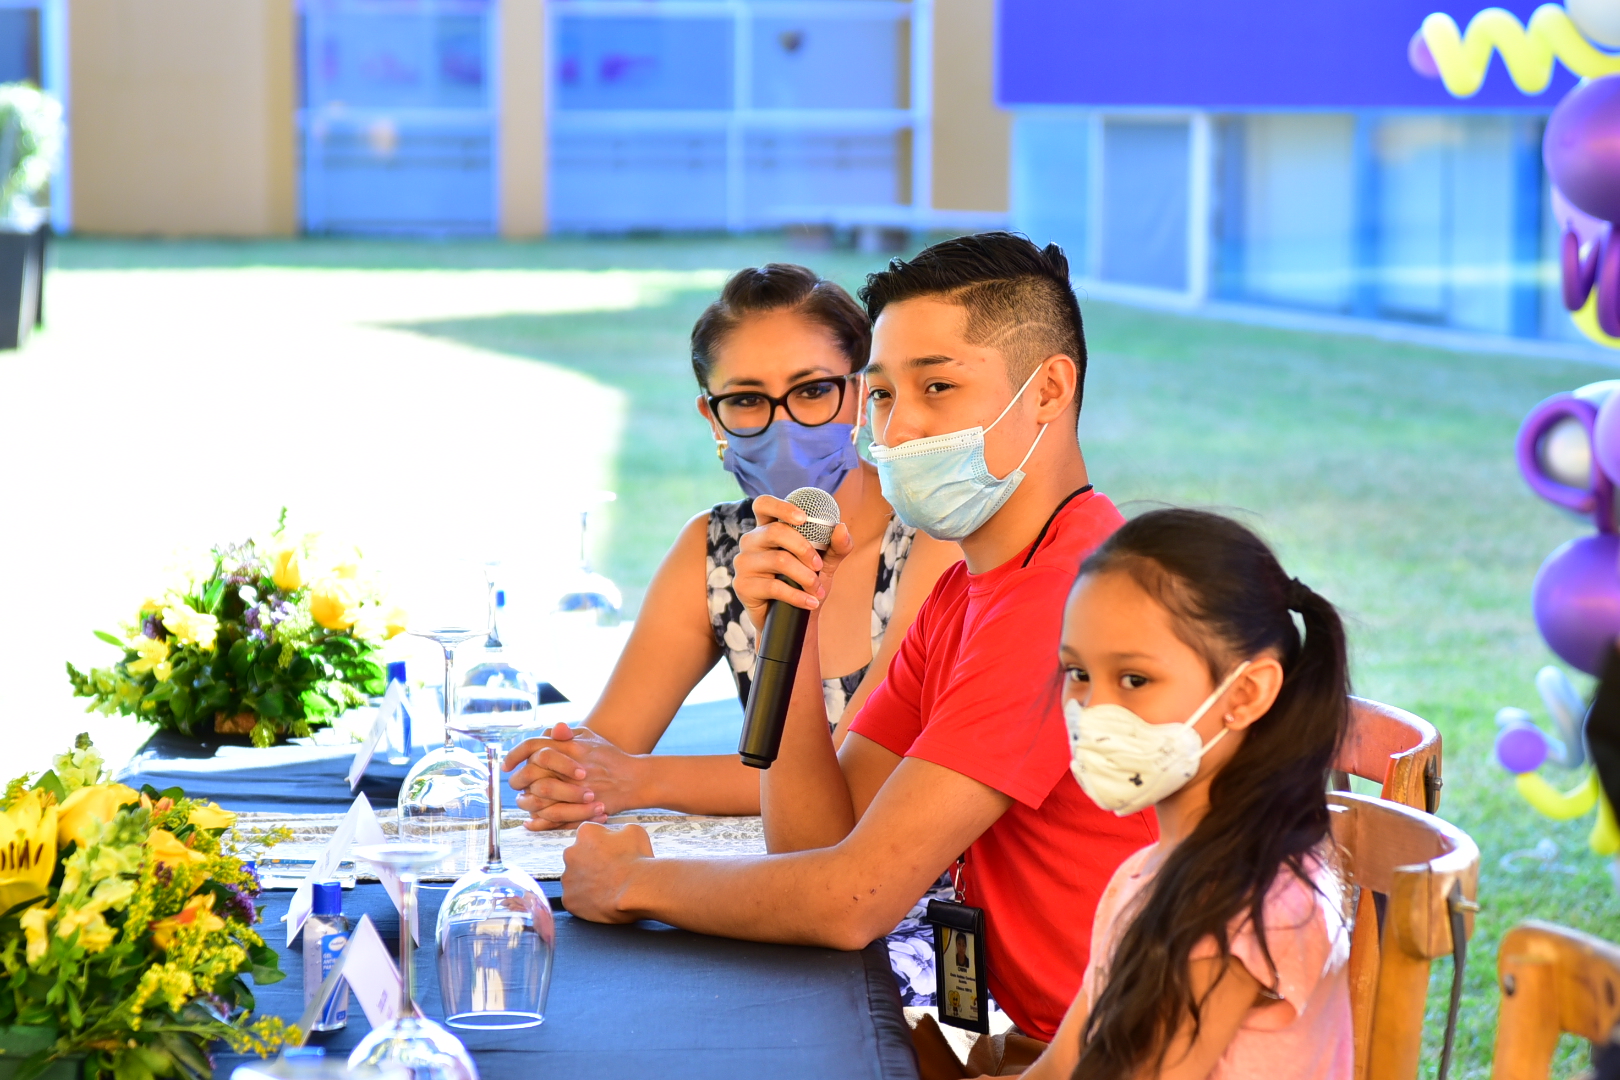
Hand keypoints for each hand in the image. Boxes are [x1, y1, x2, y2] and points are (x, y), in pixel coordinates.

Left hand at [504, 722, 634, 829]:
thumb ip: (566, 734)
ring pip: (537, 798)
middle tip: (515, 784)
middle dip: (517, 780)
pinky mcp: (580, 808)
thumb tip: (548, 730)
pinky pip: (550, 818)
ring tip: (523, 801)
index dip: (515, 755)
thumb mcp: (590, 737)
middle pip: (530, 773)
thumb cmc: (610, 757)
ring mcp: (574, 790)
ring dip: (525, 801)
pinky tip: (531, 821)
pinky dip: (536, 822)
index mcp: (569, 747)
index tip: (507, 764)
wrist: (634, 780)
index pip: (533, 746)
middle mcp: (569, 767)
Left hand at [561, 821, 653, 923]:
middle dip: (591, 862)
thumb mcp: (635, 832)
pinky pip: (575, 898)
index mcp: (585, 833)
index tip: (613, 853)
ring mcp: (567, 878)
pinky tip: (601, 900)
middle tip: (610, 871)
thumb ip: (620, 830)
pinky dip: (585, 900)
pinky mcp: (569, 899)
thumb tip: (618, 834)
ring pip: (575, 878)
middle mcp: (570, 853)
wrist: (636, 889)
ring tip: (608, 888)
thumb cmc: (637, 859)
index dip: (603, 844)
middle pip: (578, 856)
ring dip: (587, 881)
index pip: (589, 834)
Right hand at [733, 494, 853, 633]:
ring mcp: (744, 562)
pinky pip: (773, 587)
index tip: (803, 518)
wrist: (793, 620)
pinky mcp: (742, 585)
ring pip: (779, 560)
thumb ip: (836, 546)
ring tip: (817, 590)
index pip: (763, 504)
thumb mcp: (825, 564)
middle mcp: (751, 541)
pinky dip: (797, 596)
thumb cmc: (804, 584)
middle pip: (776, 531)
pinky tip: (810, 602)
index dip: (781, 507)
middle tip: (819, 567)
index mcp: (767, 528)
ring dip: (805, 576)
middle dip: (804, 549)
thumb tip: (841, 528)